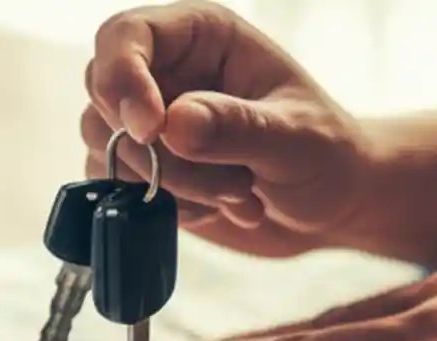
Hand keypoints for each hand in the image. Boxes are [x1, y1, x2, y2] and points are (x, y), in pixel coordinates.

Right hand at [81, 1, 376, 256]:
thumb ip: (238, 128)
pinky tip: (218, 210)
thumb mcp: (296, 138)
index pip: (126, 34)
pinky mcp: (146, 170)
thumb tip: (173, 124)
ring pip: (109, 148)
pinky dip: (164, 207)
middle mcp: (168, 72)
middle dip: (157, 151)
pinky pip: (117, 188)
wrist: (332, 204)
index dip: (123, 77)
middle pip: (104, 96)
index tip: (151, 129)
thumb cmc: (327, 154)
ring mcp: (152, 122)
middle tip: (231, 181)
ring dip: (170, 185)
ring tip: (240, 193)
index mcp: (203, 36)